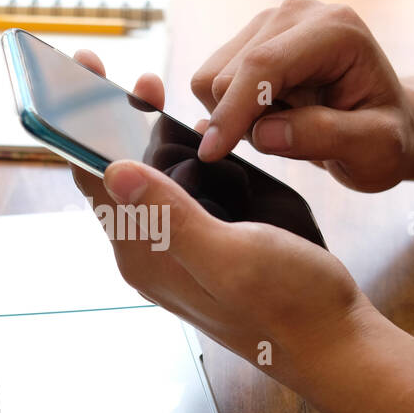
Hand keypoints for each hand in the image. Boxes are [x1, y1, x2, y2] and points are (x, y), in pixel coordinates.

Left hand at [68, 49, 380, 392]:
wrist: (333, 341)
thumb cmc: (290, 305)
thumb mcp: (231, 256)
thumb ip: (171, 216)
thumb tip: (114, 170)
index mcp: (144, 254)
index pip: (92, 178)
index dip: (79, 122)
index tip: (83, 71)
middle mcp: (149, 251)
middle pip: (110, 174)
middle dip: (112, 121)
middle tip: (127, 75)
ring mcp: (175, 248)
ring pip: (143, 179)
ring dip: (145, 136)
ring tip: (152, 93)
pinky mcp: (203, 242)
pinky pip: (173, 192)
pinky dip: (176, 156)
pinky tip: (193, 135)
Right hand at [192, 0, 413, 192]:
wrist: (384, 124)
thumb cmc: (388, 139)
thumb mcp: (376, 149)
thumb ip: (325, 137)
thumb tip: (263, 133)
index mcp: (335, 29)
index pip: (263, 65)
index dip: (233, 111)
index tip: (212, 154)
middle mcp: (297, 13)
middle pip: (227, 75)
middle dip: (243, 122)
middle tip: (289, 141)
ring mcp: (269, 22)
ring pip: (211, 80)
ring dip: (237, 117)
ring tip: (285, 126)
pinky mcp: (249, 39)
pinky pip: (211, 83)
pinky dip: (232, 111)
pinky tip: (272, 115)